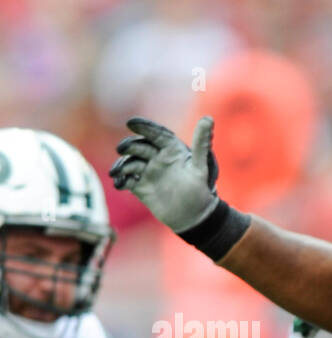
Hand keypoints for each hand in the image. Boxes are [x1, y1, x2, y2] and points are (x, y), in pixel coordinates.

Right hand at [110, 116, 220, 232]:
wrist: (194, 218)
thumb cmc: (201, 191)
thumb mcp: (200, 167)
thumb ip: (201, 144)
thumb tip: (208, 119)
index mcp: (173, 150)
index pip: (157, 134)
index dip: (144, 127)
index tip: (131, 123)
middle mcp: (158, 158)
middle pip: (140, 147)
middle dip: (129, 146)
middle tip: (122, 149)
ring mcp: (148, 171)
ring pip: (131, 162)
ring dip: (122, 165)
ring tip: (116, 172)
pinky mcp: (140, 186)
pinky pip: (126, 179)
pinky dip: (121, 180)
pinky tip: (118, 184)